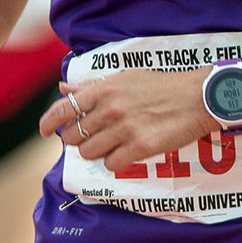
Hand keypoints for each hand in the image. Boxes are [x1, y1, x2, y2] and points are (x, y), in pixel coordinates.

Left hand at [39, 67, 217, 172]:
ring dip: (96, 152)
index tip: (44, 131)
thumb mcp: (124, 78)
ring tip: (110, 145)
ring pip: (89, 153)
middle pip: (72, 136)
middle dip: (77, 139)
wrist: (197, 97)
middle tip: (91, 137)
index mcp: (104, 89)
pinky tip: (126, 153)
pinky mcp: (140, 147)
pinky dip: (115, 162)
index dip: (48, 122)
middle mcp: (110, 108)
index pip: (63, 108)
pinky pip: (111, 164)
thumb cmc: (161, 85)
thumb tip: (64, 88)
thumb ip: (91, 86)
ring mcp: (124, 129)